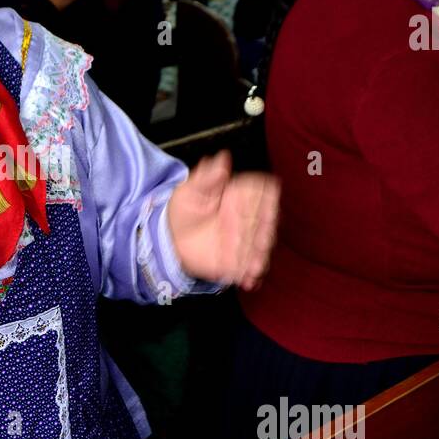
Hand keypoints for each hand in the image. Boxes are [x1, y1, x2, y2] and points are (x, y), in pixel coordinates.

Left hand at [167, 152, 279, 290]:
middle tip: (261, 243)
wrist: (171, 237)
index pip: (259, 197)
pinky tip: (248, 281)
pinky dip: (251, 276)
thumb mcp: (190, 189)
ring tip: (254, 268)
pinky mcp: (240, 261)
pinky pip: (249, 269)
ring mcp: (246, 241)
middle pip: (263, 225)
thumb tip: (221, 157)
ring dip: (259, 258)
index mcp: (240, 196)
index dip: (266, 203)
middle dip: (264, 235)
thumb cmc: (185, 208)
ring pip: (258, 249)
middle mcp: (248, 219)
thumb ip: (207, 176)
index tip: (268, 209)